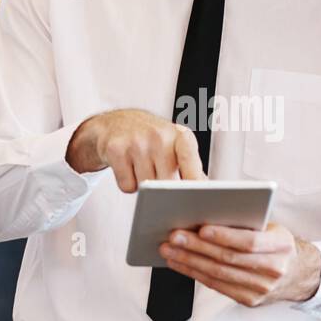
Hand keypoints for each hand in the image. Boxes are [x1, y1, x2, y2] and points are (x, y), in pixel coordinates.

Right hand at [66, 109, 204, 191]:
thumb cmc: (154, 139)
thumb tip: (205, 191)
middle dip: (164, 190)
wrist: (118, 123)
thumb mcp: (177, 146)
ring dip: (145, 188)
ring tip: (142, 168)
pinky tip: (129, 168)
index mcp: (180, 135)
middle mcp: (159, 135)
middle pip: (167, 183)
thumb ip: (192, 168)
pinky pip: (127, 185)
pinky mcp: (116, 149)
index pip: (190, 159)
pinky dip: (128, 184)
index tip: (196, 196)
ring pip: (146, 187)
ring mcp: (136, 141)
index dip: (193, 180)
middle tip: (159, 176)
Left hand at [158, 222, 320, 306]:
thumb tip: (207, 208)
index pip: (250, 242)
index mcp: (282, 245)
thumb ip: (246, 220)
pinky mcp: (249, 300)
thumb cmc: (277, 243)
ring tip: (169, 250)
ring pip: (219, 274)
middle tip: (173, 237)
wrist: (298, 274)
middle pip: (228, 258)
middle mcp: (274, 269)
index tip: (201, 228)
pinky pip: (217, 286)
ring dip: (189, 262)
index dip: (225, 236)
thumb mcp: (271, 226)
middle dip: (197, 247)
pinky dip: (195, 274)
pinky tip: (180, 264)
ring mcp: (261, 289)